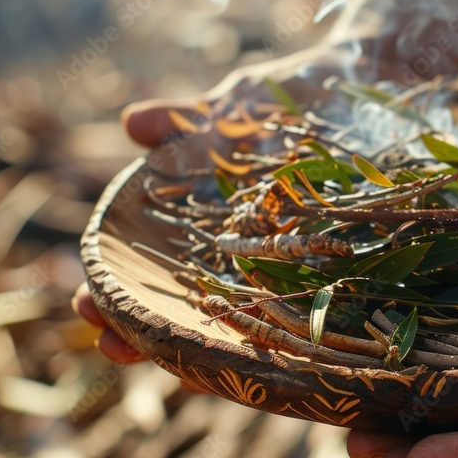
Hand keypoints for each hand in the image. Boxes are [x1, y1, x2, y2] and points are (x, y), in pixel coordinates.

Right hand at [71, 41, 390, 363]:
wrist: (368, 87)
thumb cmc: (291, 101)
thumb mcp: (238, 108)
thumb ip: (189, 119)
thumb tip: (133, 123)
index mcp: (200, 224)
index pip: (144, 269)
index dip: (114, 291)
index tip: (88, 302)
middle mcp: (234, 258)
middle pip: (178, 308)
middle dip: (143, 331)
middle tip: (115, 345)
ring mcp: (281, 273)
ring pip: (234, 327)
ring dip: (202, 351)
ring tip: (180, 369)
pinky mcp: (331, 278)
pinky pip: (304, 321)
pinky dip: (283, 346)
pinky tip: (269, 369)